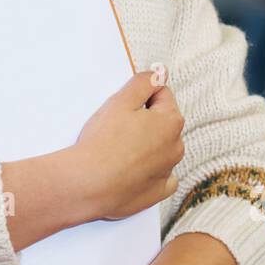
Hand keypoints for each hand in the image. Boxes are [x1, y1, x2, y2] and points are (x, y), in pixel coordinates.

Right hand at [71, 68, 184, 221]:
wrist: (88, 184)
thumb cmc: (103, 141)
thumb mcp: (121, 101)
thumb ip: (145, 82)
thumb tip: (160, 73)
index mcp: (171, 121)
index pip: (162, 94)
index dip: (140, 96)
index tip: (123, 106)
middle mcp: (176, 146)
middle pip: (162, 122)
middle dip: (144, 121)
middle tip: (117, 127)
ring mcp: (168, 171)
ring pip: (159, 148)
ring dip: (145, 145)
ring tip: (118, 149)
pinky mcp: (158, 191)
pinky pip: (159, 176)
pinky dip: (147, 172)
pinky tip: (129, 170)